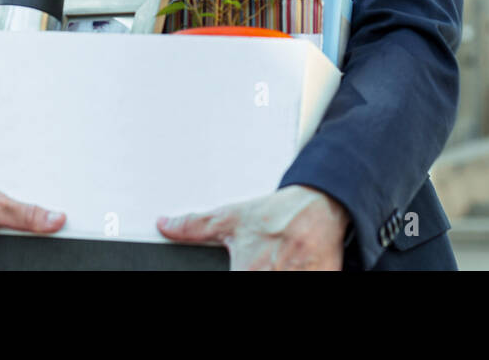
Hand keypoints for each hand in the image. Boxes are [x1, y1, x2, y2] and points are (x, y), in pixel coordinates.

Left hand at [156, 185, 348, 269]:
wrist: (322, 205)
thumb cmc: (279, 214)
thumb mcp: (232, 218)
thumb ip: (194, 226)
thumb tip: (166, 225)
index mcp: (245, 272)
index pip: (230, 282)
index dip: (234, 275)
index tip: (241, 268)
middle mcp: (270, 279)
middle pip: (258, 282)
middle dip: (259, 272)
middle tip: (264, 261)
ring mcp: (298, 282)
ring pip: (282, 284)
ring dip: (279, 273)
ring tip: (280, 262)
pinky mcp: (322, 280)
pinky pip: (310, 284)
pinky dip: (300, 274)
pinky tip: (295, 265)